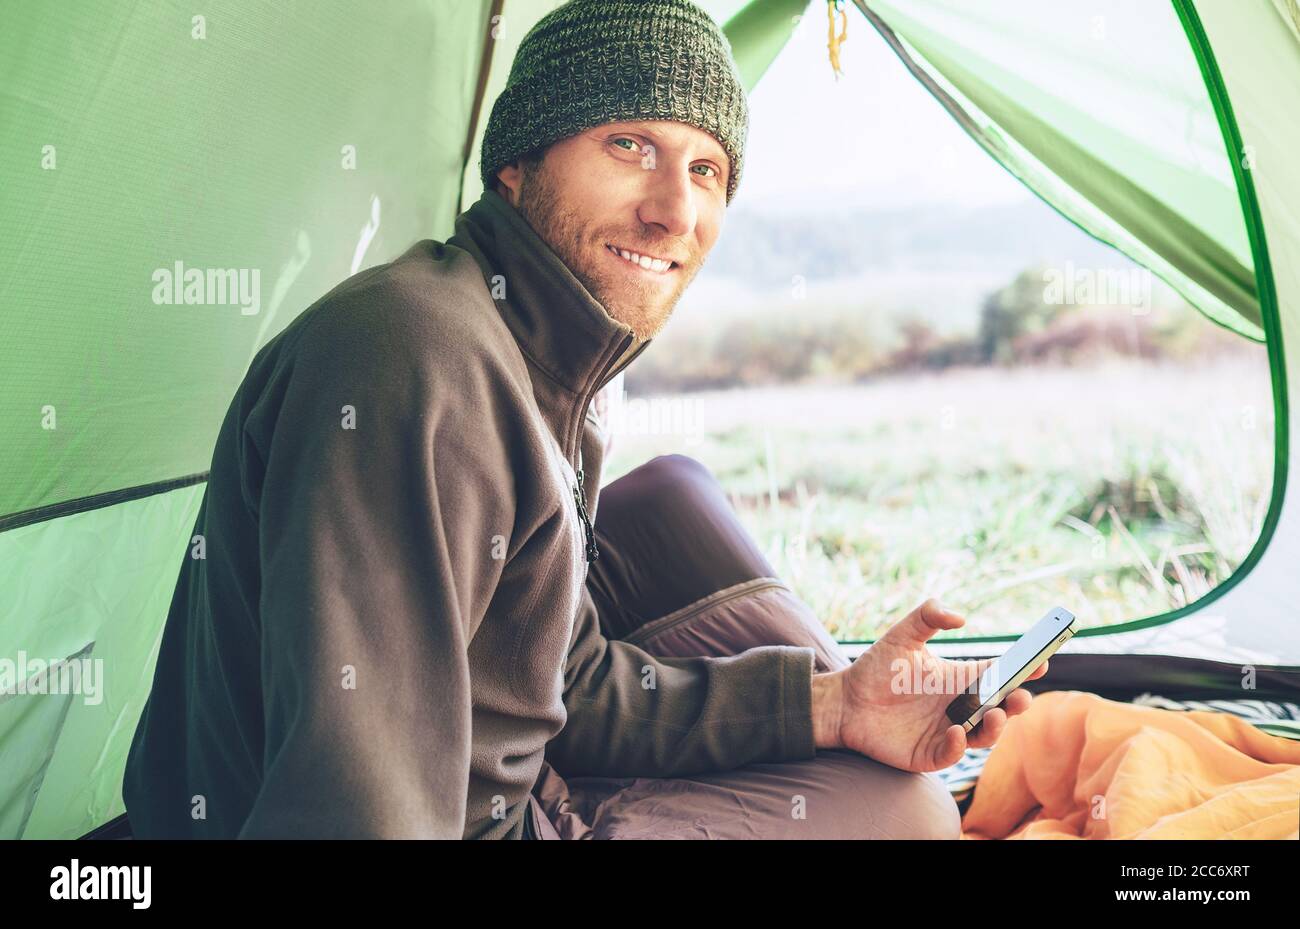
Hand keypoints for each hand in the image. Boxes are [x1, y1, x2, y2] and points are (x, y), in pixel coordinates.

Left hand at [812, 598, 1048, 771]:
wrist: (844, 702)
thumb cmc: (876, 668)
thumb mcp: (902, 635)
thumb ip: (927, 616)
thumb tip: (960, 618)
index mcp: (961, 679)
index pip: (1000, 674)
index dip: (1023, 669)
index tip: (1041, 661)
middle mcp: (960, 706)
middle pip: (1002, 708)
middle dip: (1018, 702)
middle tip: (1022, 695)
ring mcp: (948, 732)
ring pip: (985, 735)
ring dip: (996, 727)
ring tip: (996, 714)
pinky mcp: (930, 754)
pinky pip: (953, 754)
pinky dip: (959, 745)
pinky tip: (956, 731)